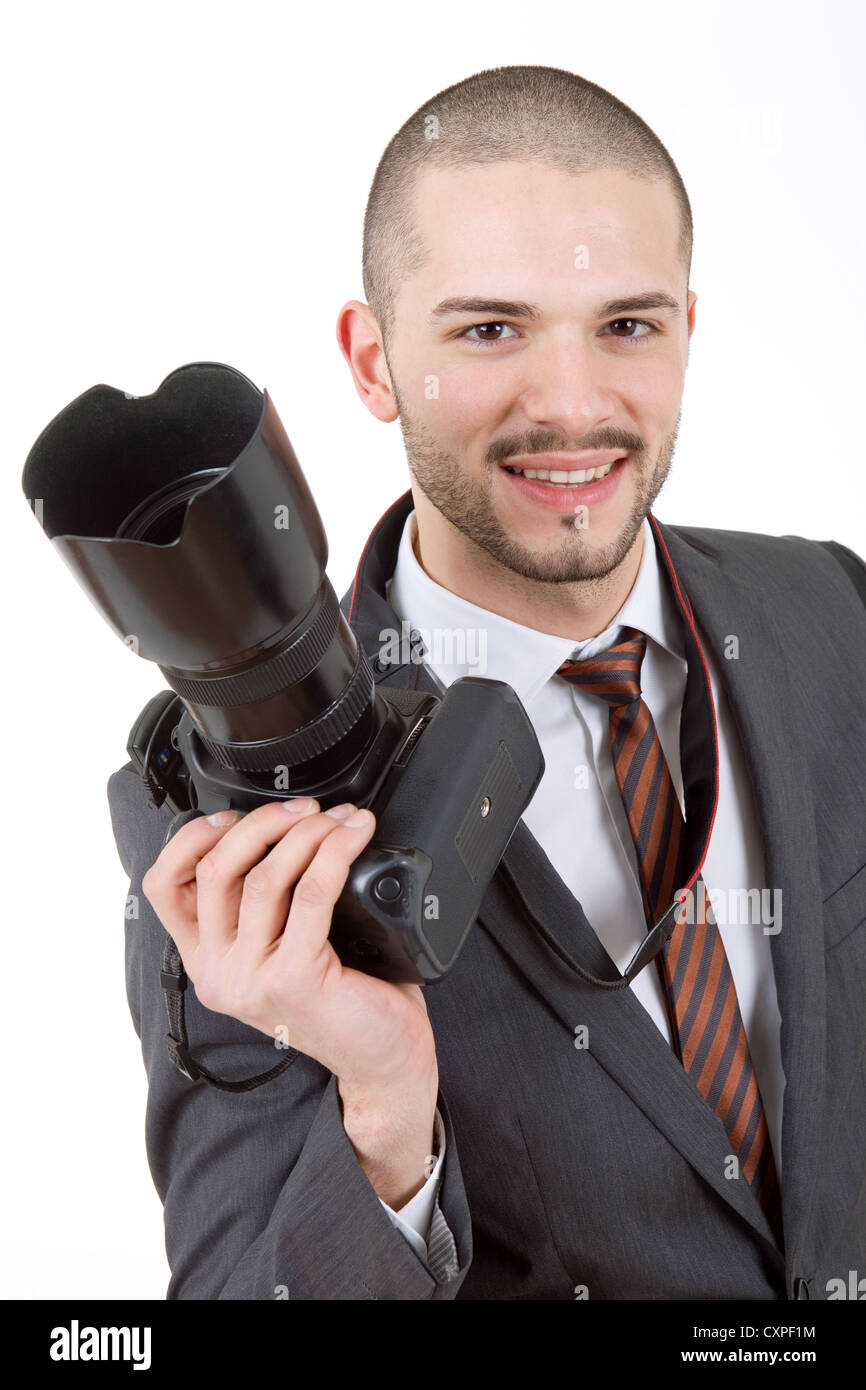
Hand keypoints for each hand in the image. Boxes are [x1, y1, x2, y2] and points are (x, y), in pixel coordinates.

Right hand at [140, 799, 437, 1098]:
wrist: (382, 1059)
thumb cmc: (342, 999)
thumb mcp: (280, 948)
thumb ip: (259, 905)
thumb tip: (274, 829)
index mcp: (206, 962)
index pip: (164, 886)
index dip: (191, 838)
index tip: (232, 815)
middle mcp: (218, 973)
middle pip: (216, 869)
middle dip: (263, 822)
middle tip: (305, 809)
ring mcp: (252, 978)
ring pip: (264, 876)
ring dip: (306, 833)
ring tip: (340, 819)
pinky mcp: (295, 977)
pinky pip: (312, 893)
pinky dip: (336, 853)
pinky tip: (355, 836)